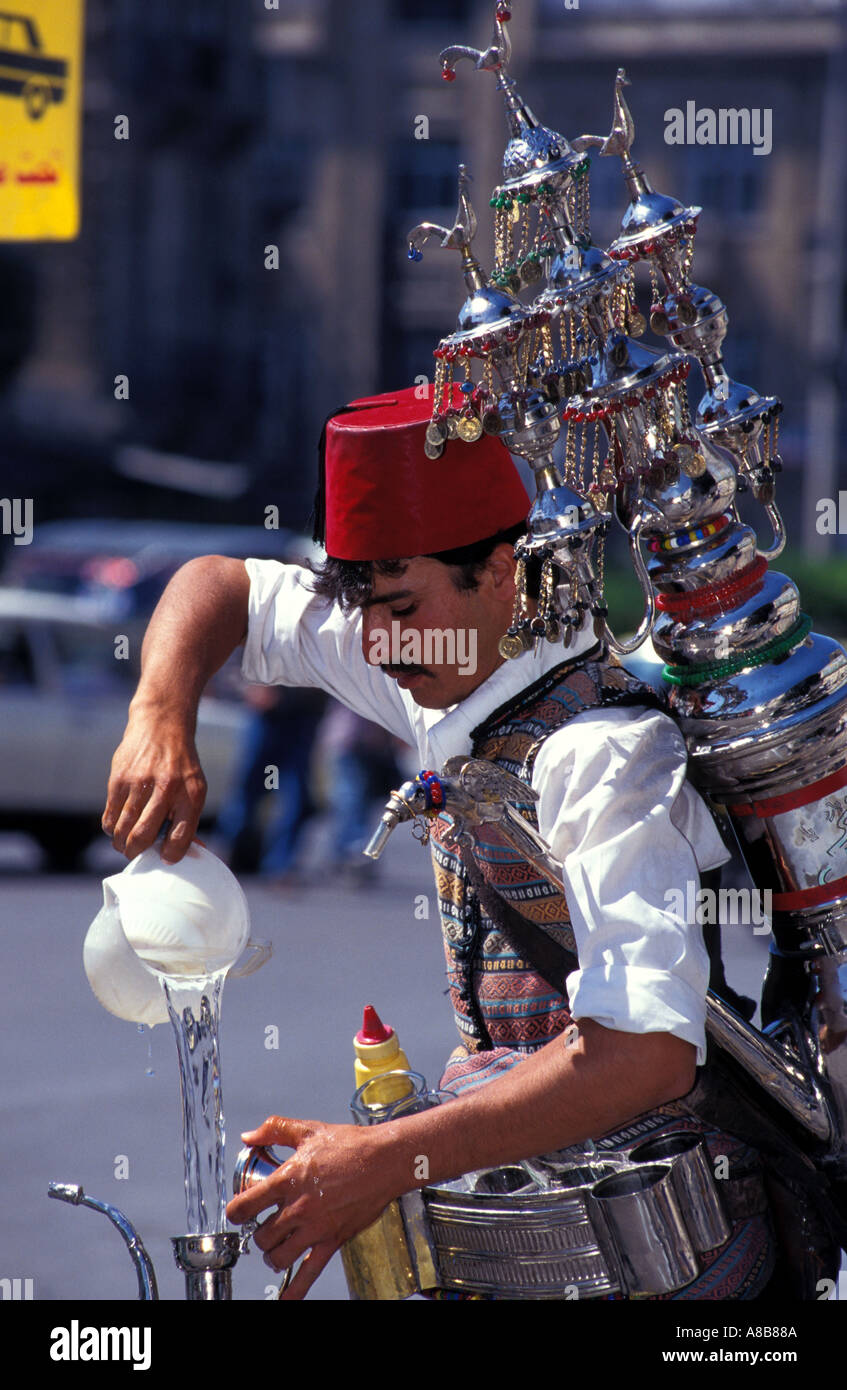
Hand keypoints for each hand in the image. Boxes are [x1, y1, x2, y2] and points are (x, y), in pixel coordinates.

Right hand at [101, 711, 206, 862]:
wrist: (161, 725)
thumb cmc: (180, 765)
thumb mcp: (194, 787)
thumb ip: (187, 819)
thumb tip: (186, 854)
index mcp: (191, 793)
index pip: (181, 836)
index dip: (171, 855)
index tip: (165, 858)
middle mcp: (167, 788)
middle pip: (144, 836)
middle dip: (137, 853)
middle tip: (136, 855)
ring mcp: (140, 782)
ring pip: (123, 829)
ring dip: (121, 844)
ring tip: (125, 844)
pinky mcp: (119, 778)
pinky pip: (110, 816)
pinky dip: (111, 828)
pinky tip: (117, 826)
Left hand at [226, 1116, 398, 1299]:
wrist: (383, 1161)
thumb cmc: (350, 1145)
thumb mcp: (308, 1130)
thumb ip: (274, 1128)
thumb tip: (249, 1136)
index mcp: (287, 1179)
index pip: (245, 1206)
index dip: (236, 1211)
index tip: (239, 1212)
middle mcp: (297, 1208)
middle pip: (261, 1236)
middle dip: (259, 1234)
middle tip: (266, 1226)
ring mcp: (314, 1228)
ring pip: (278, 1257)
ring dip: (273, 1255)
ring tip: (277, 1247)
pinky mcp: (332, 1240)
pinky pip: (309, 1273)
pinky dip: (294, 1291)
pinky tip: (285, 1298)